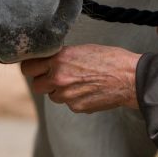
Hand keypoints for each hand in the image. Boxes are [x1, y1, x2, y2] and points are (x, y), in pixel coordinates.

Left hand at [21, 44, 140, 112]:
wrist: (129, 78)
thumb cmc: (110, 59)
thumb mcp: (82, 49)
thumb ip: (62, 56)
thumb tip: (48, 62)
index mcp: (59, 59)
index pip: (28, 67)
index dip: (31, 67)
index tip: (35, 67)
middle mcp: (59, 77)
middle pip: (36, 85)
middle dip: (43, 81)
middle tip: (55, 75)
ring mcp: (66, 95)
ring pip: (52, 95)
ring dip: (60, 90)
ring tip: (79, 81)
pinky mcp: (76, 107)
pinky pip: (68, 103)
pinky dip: (74, 98)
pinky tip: (88, 90)